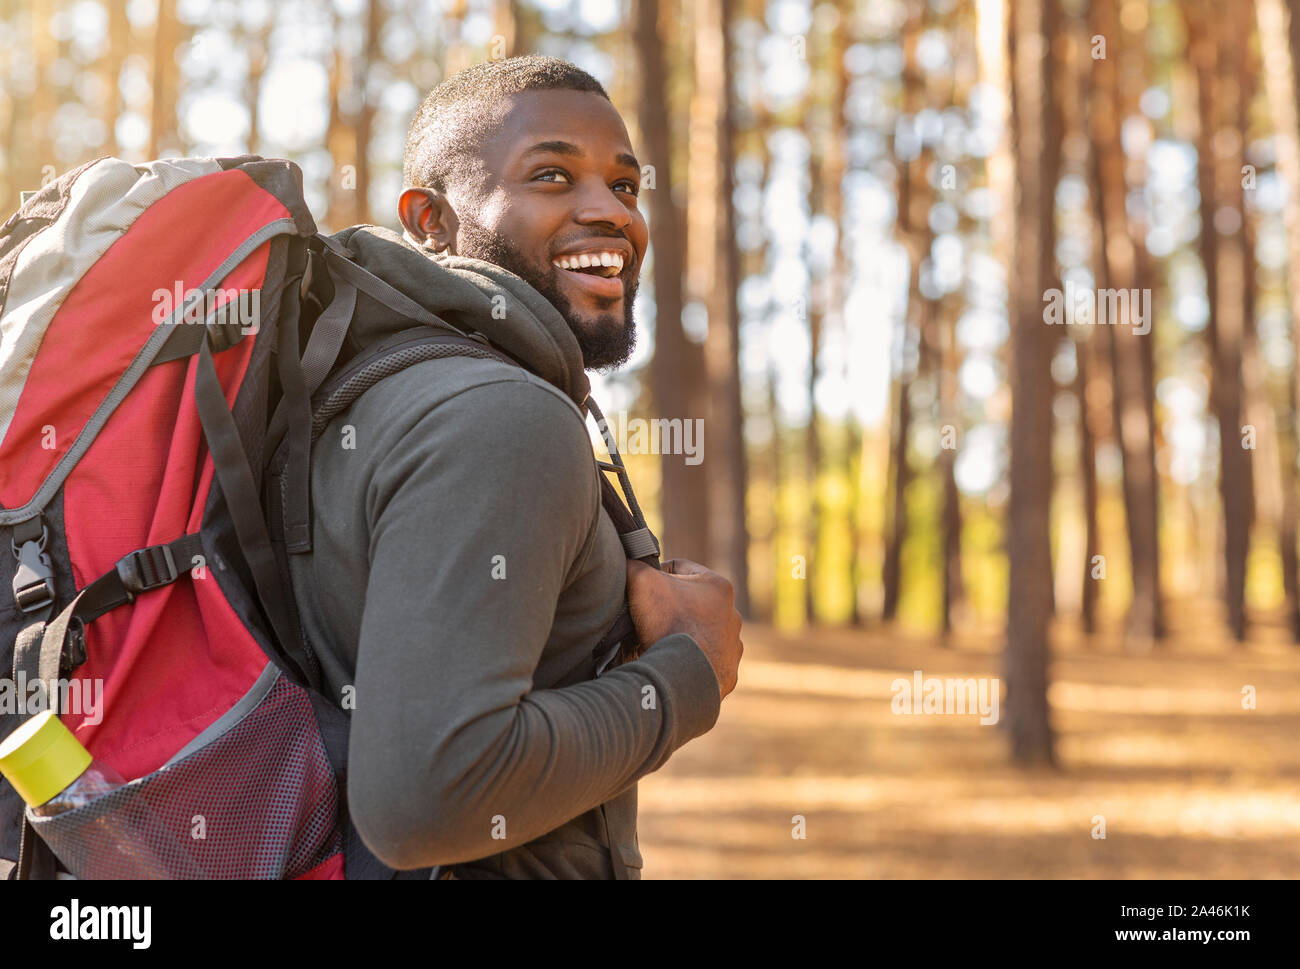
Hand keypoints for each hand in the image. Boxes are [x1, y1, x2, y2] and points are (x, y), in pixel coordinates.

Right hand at [625, 558, 743, 699]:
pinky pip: (703, 663)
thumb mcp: (642, 580)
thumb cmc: (667, 623)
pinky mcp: (727, 674)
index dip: (655, 574)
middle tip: (648, 619)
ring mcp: (732, 647)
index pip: (679, 568)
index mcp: (718, 586)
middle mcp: (733, 615)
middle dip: (670, 608)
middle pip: (692, 602)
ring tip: (660, 643)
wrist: (682, 675)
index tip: (643, 590)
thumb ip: (634, 564)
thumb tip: (628, 562)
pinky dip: (688, 662)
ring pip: (700, 634)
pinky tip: (672, 663)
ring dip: (682, 635)